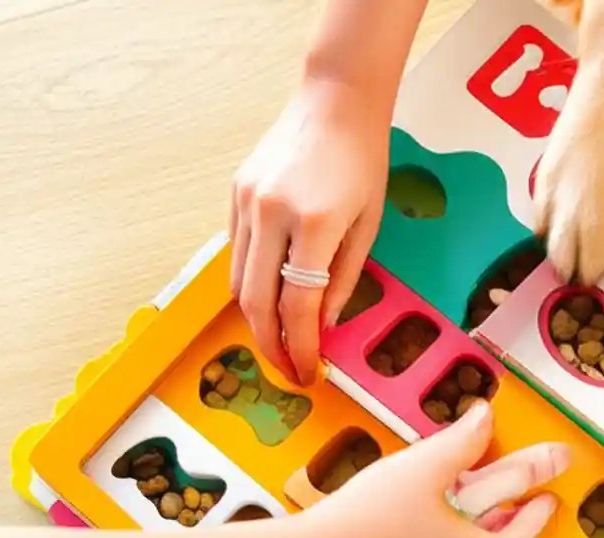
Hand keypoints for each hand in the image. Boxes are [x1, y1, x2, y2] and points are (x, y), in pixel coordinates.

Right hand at [230, 78, 390, 384]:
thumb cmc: (363, 161)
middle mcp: (271, 213)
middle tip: (289, 370)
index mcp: (314, 222)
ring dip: (257, 319)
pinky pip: (236, 253)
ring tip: (280, 341)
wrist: (335, 101)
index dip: (301, 347)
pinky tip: (271, 298)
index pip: (298, 304)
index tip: (309, 371)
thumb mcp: (369, 224)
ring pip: (239, 282)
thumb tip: (323, 326)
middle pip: (257, 302)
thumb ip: (345, 278)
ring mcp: (246, 202)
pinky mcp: (234, 194)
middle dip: (271, 345)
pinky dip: (251, 283)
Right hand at [299, 400, 566, 537]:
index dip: (541, 496)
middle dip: (512, 500)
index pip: (525, 521)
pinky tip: (429, 506)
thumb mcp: (426, 468)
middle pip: (496, 528)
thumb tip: (488, 414)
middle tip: (534, 481)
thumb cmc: (372, 520)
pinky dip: (444, 523)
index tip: (555, 489)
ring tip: (485, 492)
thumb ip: (463, 440)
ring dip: (478, 513)